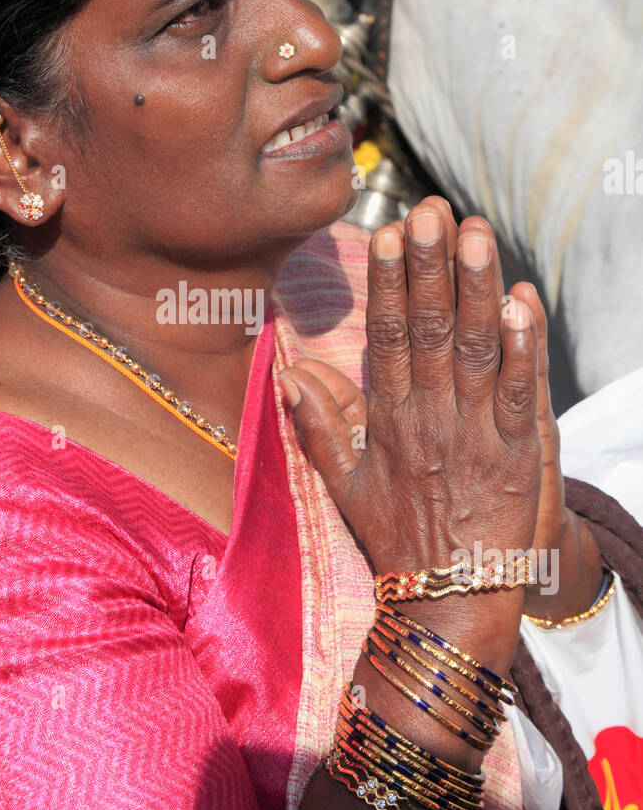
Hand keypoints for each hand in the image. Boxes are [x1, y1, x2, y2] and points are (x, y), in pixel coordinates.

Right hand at [294, 202, 601, 615]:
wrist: (448, 599)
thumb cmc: (397, 539)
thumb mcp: (344, 486)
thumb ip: (318, 425)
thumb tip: (287, 371)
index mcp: (388, 421)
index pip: (385, 339)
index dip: (388, 284)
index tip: (390, 235)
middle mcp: (429, 420)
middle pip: (428, 331)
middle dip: (431, 266)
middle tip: (434, 209)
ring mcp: (475, 436)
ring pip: (474, 350)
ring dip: (475, 289)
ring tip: (476, 233)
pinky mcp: (517, 455)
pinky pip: (518, 393)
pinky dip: (521, 348)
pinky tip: (521, 302)